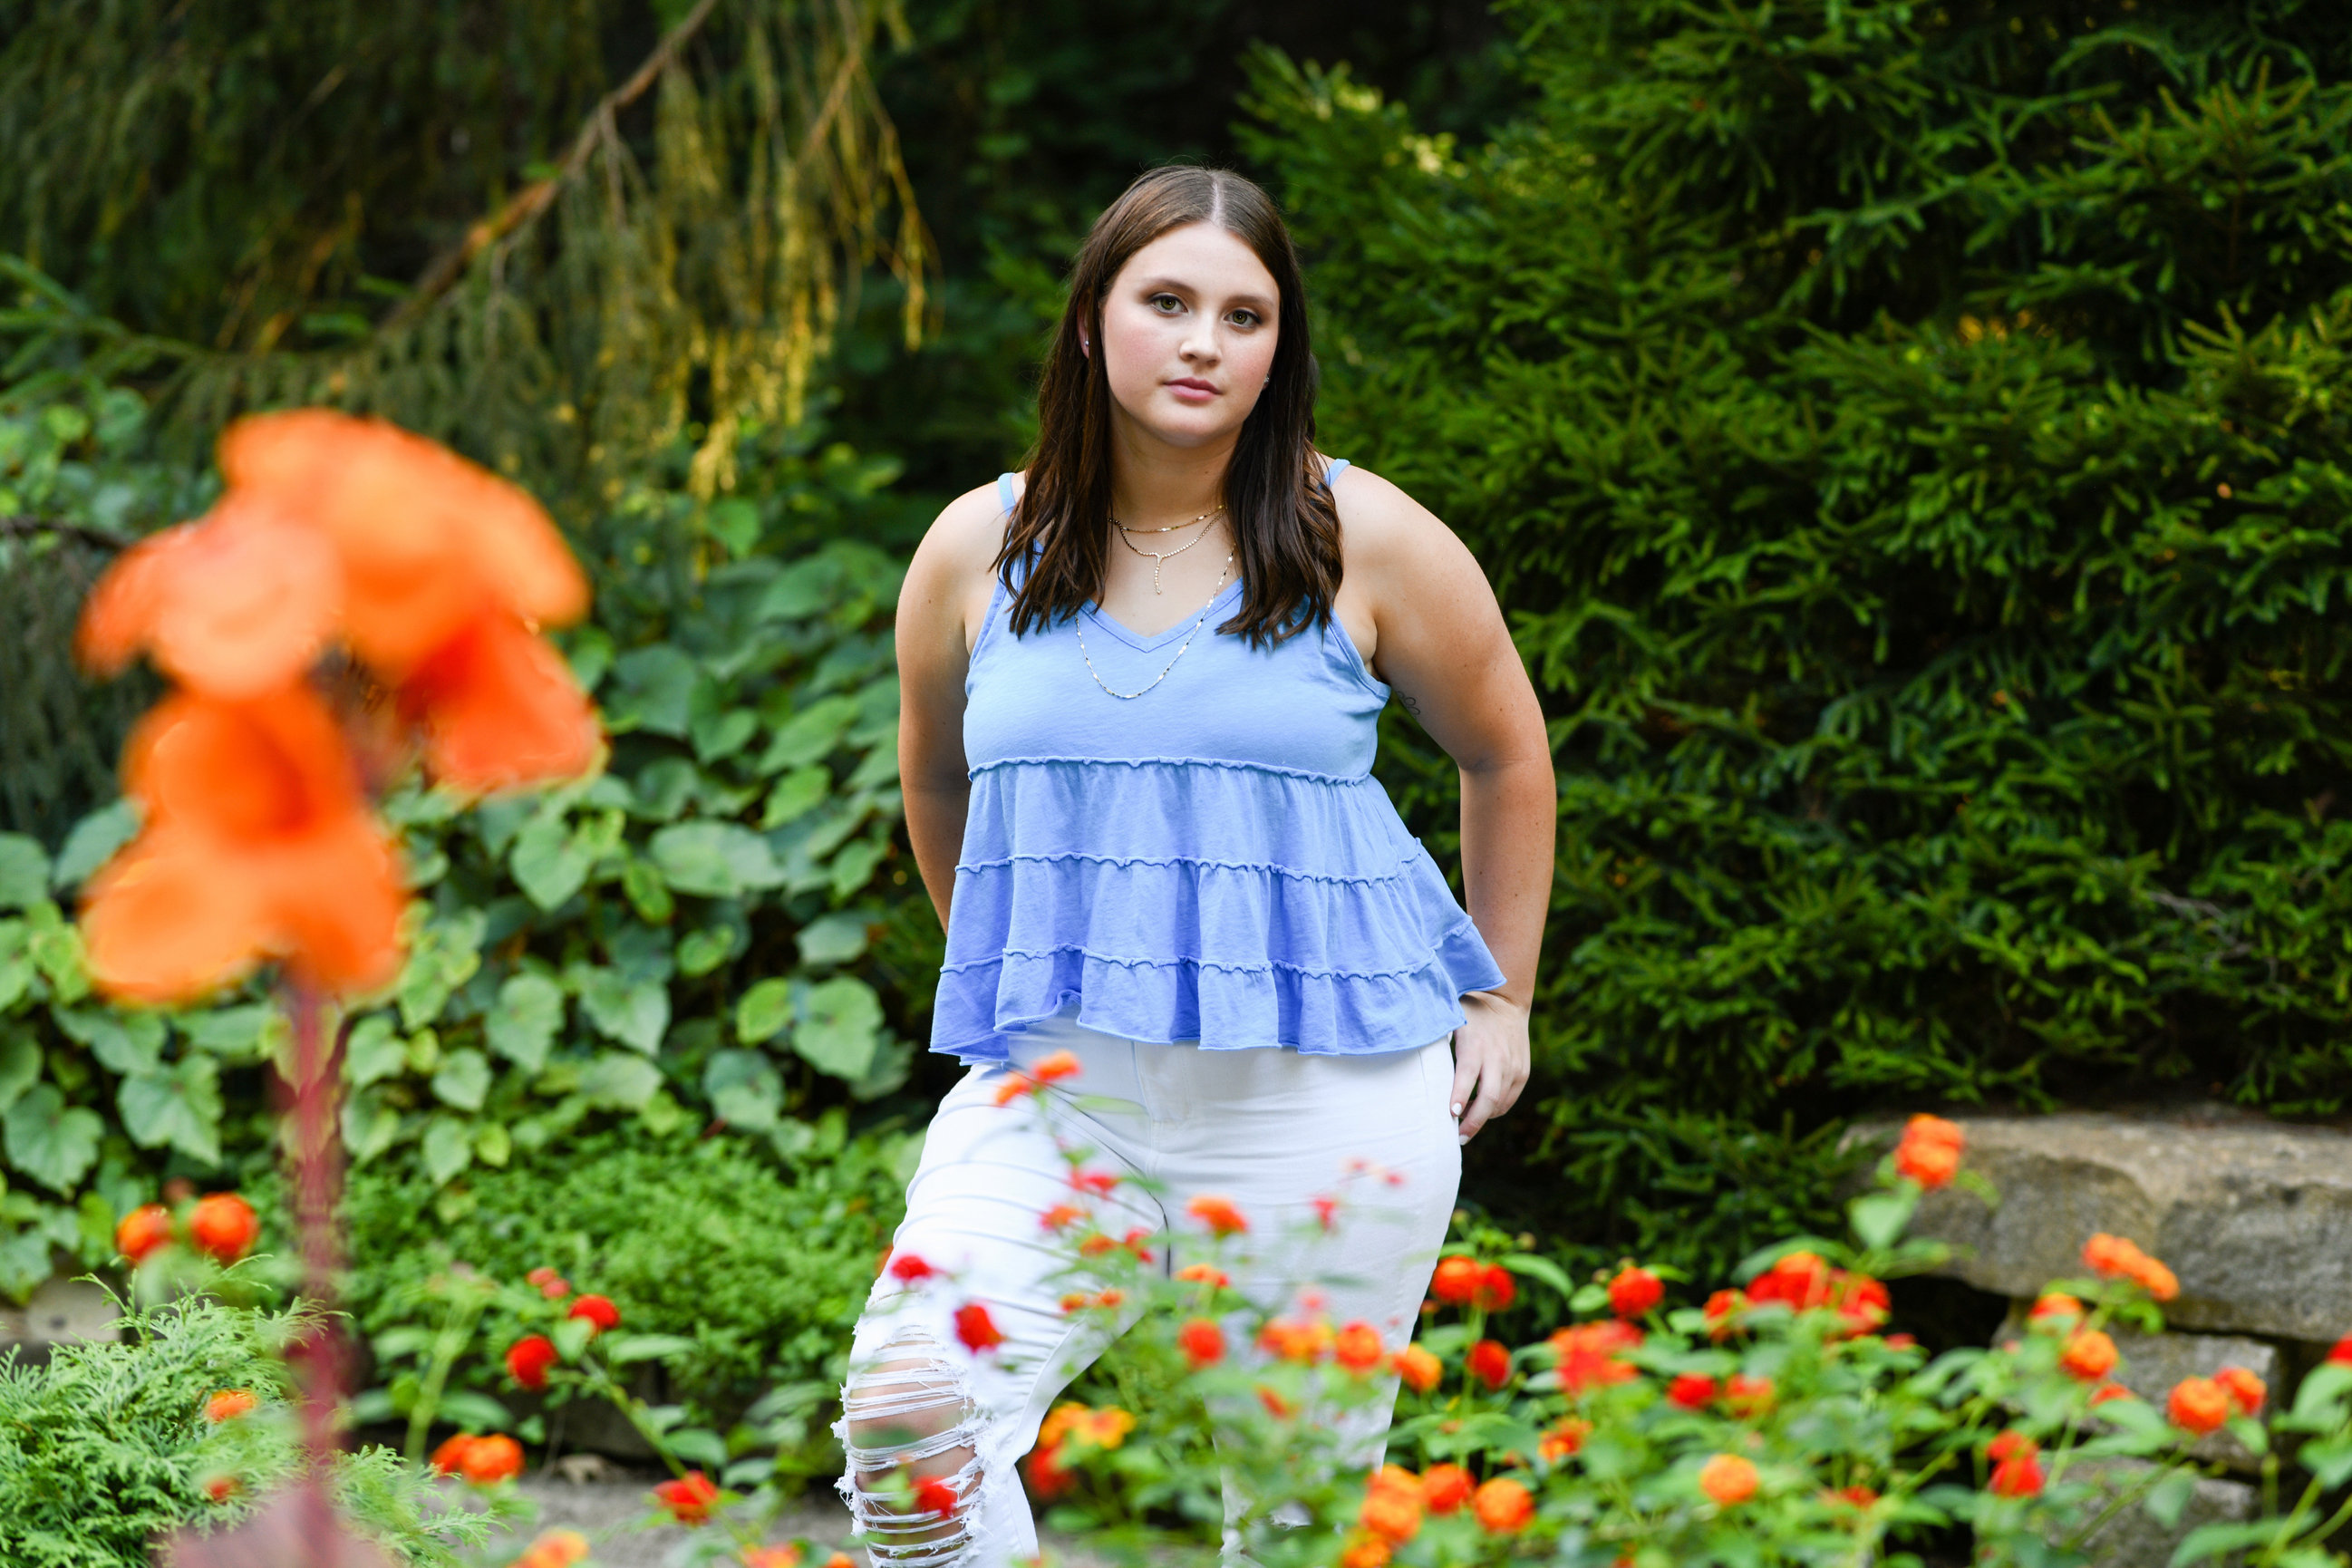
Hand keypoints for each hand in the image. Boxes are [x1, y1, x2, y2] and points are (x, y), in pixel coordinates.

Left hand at [1448, 991, 1529, 1142]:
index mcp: (1476, 1045)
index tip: (1451, 1114)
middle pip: (1489, 1098)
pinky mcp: (1523, 1072)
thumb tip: (1414, 1068)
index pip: (1468, 1076)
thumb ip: (1437, 1044)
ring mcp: (1514, 1066)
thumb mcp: (1451, 1021)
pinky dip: (1495, 1109)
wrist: (1506, 1002)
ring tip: (1465, 1127)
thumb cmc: (1469, 1014)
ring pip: (1500, 1104)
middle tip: (1459, 1138)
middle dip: (1473, 1122)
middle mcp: (1498, 1058)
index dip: (1460, 1097)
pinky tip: (1480, 1111)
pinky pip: (1509, 1099)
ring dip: (1482, 1118)